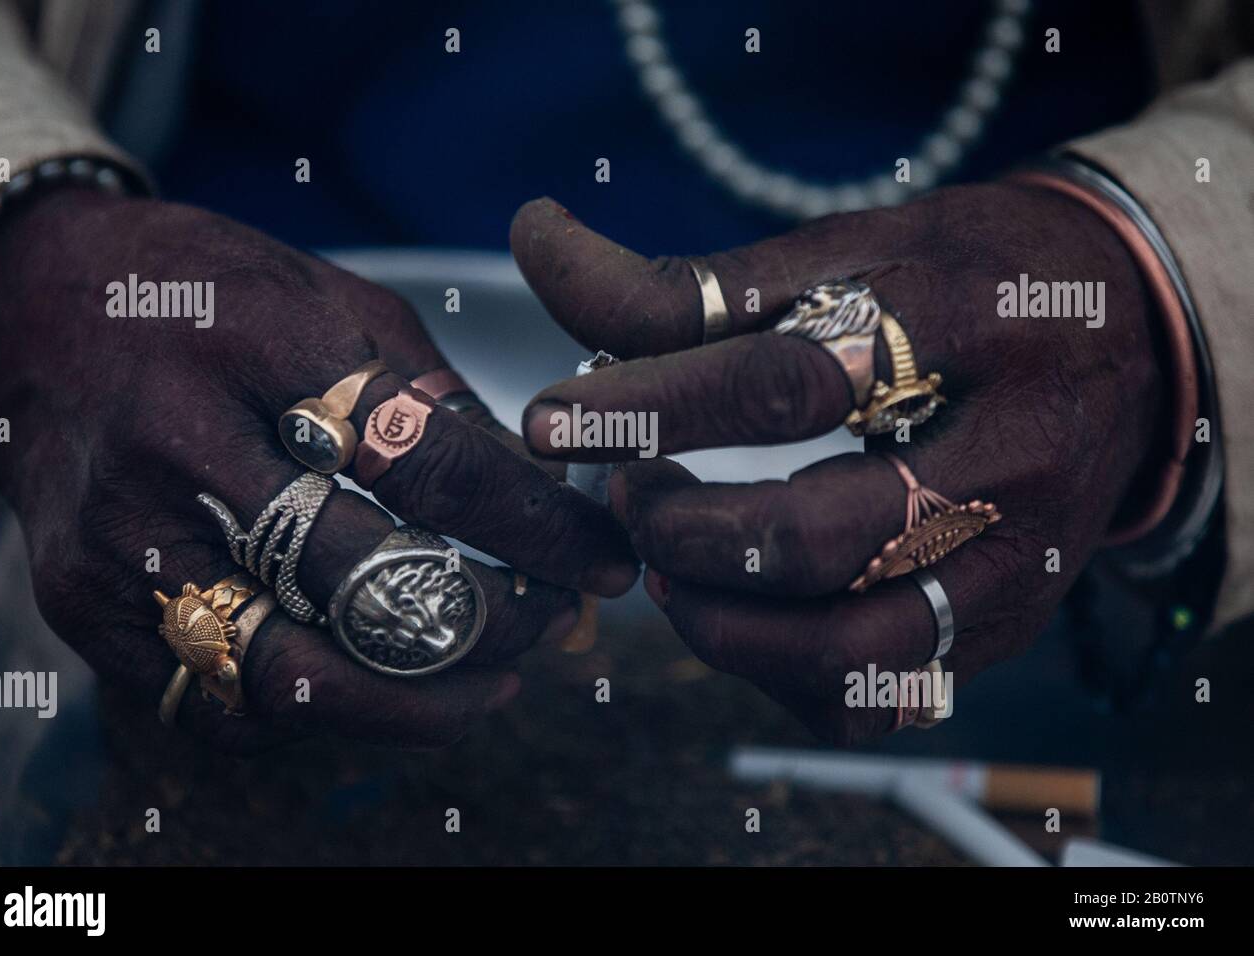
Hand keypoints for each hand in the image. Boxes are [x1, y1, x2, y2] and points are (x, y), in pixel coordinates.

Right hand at [0, 188, 636, 751]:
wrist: (38, 316)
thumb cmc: (213, 299)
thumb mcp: (336, 301)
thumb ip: (436, 396)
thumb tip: (538, 495)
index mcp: (259, 340)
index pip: (432, 464)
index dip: (535, 531)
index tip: (600, 560)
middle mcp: (178, 441)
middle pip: (367, 581)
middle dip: (489, 622)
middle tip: (552, 622)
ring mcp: (122, 534)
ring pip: (295, 671)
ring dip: (417, 699)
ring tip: (490, 684)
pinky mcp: (82, 604)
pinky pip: (222, 702)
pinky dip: (319, 709)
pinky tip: (380, 684)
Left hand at [511, 184, 1165, 744]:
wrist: (1124, 339)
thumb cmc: (967, 280)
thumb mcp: (848, 247)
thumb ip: (695, 281)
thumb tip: (540, 246)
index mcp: (969, 323)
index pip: (786, 381)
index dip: (651, 407)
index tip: (550, 422)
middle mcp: (1013, 453)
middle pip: (819, 537)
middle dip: (686, 534)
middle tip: (634, 499)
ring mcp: (1018, 556)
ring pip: (849, 649)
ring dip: (723, 624)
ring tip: (671, 569)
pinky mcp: (1007, 623)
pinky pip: (879, 694)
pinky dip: (785, 675)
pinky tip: (746, 616)